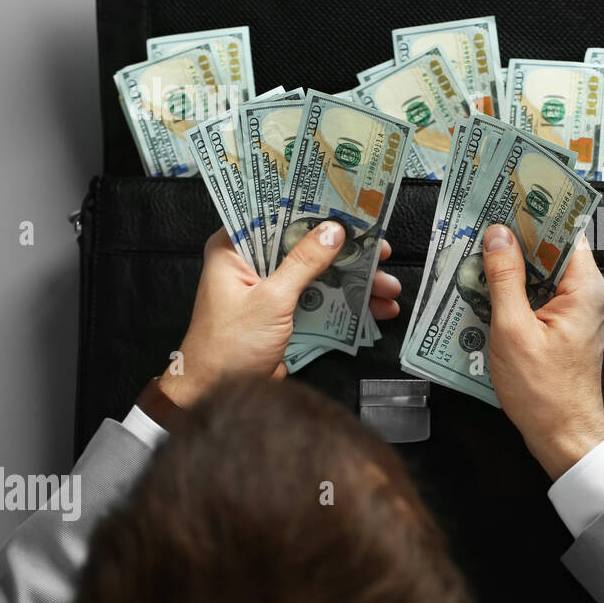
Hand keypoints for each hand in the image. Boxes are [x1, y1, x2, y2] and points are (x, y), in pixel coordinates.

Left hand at [158, 223, 401, 408]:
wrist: (216, 396)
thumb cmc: (229, 346)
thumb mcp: (271, 299)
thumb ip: (304, 263)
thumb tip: (333, 231)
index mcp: (234, 249)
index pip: (276, 215)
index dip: (314, 209)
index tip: (349, 206)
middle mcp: (251, 263)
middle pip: (306, 246)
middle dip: (347, 252)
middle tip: (380, 251)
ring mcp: (270, 289)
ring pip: (320, 274)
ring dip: (354, 282)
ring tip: (388, 287)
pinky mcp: (284, 313)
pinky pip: (320, 299)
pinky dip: (347, 304)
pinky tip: (376, 308)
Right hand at [481, 224, 603, 479]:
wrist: (562, 437)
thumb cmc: (543, 391)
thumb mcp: (512, 329)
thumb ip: (504, 278)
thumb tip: (497, 235)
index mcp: (583, 287)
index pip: (565, 229)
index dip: (537, 208)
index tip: (508, 192)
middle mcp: (584, 293)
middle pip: (550, 247)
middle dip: (515, 233)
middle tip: (480, 218)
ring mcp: (573, 311)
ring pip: (540, 272)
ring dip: (510, 262)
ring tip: (474, 247)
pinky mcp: (559, 327)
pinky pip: (536, 295)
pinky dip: (512, 288)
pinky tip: (483, 286)